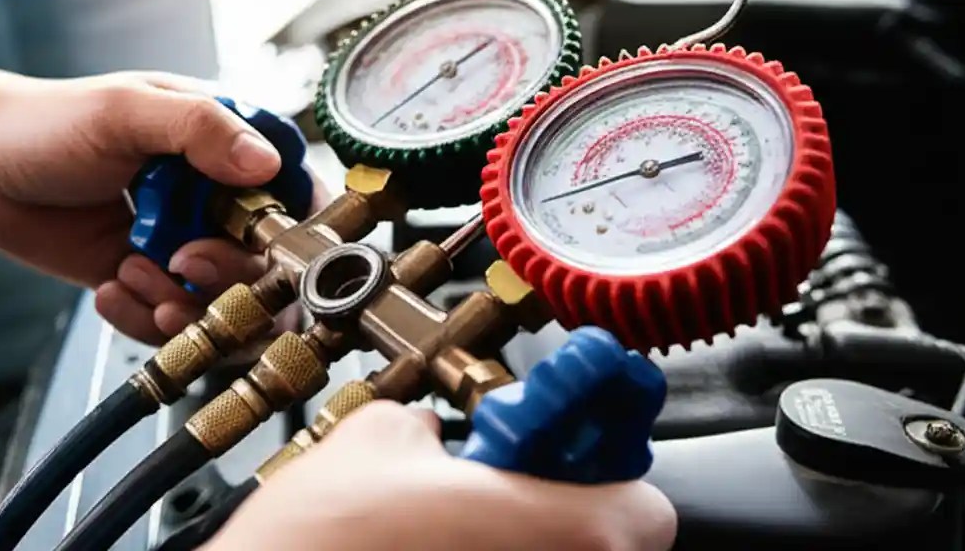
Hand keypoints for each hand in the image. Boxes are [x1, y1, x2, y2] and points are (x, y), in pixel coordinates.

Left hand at [0, 71, 322, 344]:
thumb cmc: (46, 122)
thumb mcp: (126, 112)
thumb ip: (201, 131)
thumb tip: (266, 163)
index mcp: (224, 145)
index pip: (294, 196)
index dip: (288, 233)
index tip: (259, 249)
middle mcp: (212, 199)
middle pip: (265, 266)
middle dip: (225, 278)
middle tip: (180, 263)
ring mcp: (183, 243)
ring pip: (223, 305)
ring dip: (181, 306)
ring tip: (133, 278)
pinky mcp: (148, 281)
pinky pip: (173, 322)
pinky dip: (144, 319)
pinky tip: (109, 288)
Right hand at [209, 401, 676, 550]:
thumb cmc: (318, 546)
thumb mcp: (376, 438)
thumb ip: (428, 426)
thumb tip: (428, 433)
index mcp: (560, 529)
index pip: (646, 507)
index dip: (606, 471)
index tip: (574, 450)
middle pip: (603, 545)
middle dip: (555, 512)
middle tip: (507, 487)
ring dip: (514, 542)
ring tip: (453, 529)